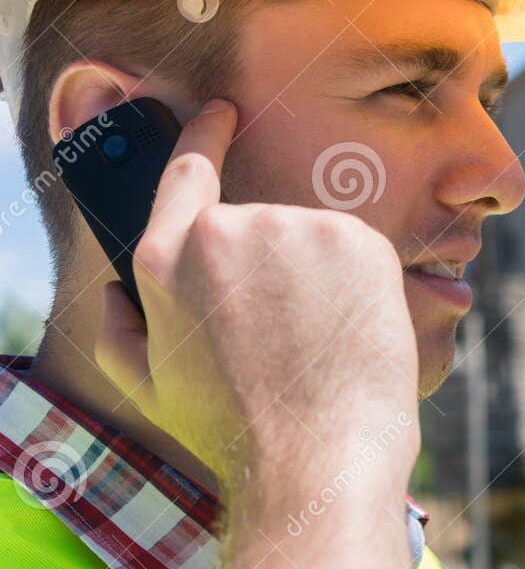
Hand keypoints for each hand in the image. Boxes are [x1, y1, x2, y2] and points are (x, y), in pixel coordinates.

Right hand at [94, 100, 419, 494]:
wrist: (316, 455)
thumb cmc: (235, 433)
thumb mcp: (151, 388)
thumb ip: (120, 330)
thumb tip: (118, 290)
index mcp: (166, 258)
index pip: (186, 171)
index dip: (205, 135)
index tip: (222, 113)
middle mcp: (226, 228)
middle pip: (262, 225)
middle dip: (278, 268)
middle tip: (289, 334)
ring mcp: (296, 227)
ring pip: (314, 241)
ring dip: (321, 278)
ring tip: (318, 345)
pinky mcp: (356, 238)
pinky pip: (359, 251)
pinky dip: (362, 284)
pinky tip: (351, 333)